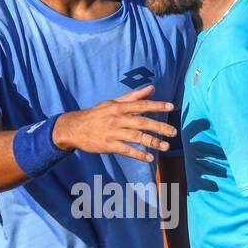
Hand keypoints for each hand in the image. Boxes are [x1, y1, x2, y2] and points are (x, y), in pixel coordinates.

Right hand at [52, 85, 177, 163]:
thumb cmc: (96, 114)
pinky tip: (149, 158)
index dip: (157, 105)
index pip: (141, 105)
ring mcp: (113, 132)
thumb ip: (133, 96)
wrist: (74, 127)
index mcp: (119, 107)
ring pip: (136, 137)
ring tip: (165, 146)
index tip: (171, 107)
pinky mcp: (108, 145)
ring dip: (152, 142)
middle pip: (142, 122)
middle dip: (159, 127)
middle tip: (174, 132)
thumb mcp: (113, 103)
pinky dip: (138, 154)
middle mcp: (117, 118)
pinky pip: (126, 150)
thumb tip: (151, 88)